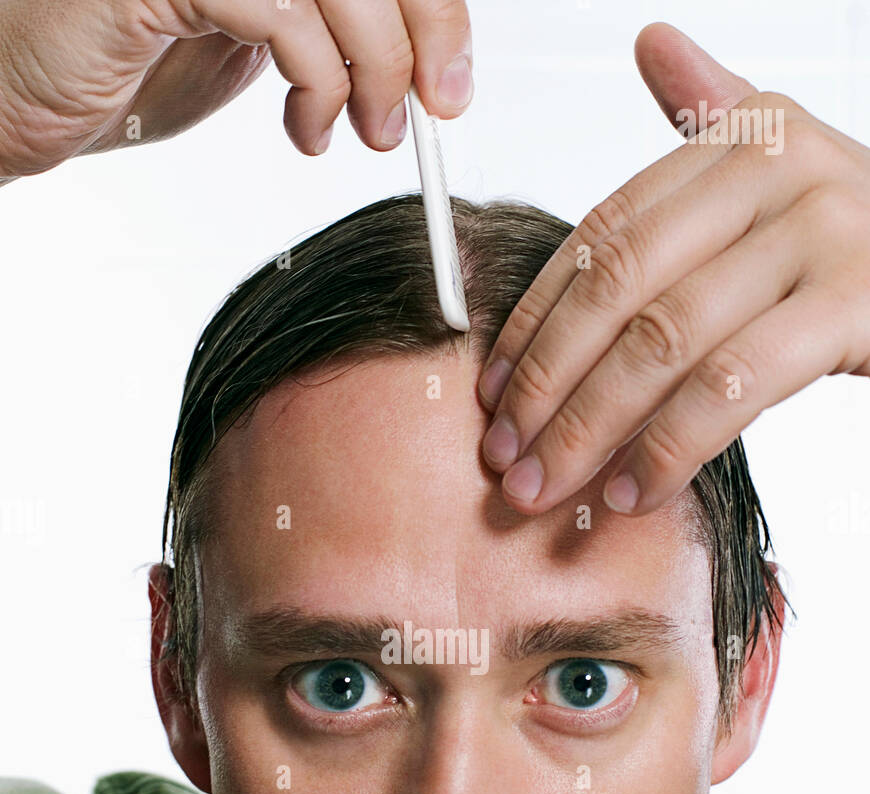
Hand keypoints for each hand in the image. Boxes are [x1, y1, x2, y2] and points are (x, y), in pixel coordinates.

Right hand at [0, 0, 472, 177]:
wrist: (24, 98)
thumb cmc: (127, 70)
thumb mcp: (255, 43)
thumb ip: (324, 32)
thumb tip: (420, 65)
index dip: (433, 6)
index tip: (452, 81)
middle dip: (425, 29)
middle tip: (431, 109)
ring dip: (375, 65)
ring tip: (362, 130)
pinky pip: (284, 9)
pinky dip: (318, 77)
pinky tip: (305, 124)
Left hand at [477, 22, 869, 516]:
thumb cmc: (865, 246)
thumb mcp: (792, 178)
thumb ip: (717, 123)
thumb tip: (652, 46)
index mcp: (749, 138)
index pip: (607, 232)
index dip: (538, 317)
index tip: (496, 388)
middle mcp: (780, 172)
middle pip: (620, 287)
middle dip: (548, 383)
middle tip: (505, 455)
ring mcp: (820, 234)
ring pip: (662, 342)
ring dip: (589, 429)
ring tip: (547, 485)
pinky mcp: (852, 305)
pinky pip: (728, 387)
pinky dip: (667, 450)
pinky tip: (631, 492)